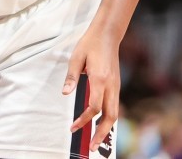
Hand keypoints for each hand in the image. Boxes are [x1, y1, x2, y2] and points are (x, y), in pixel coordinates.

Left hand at [63, 30, 120, 148]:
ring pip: (115, 113)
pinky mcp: (116, 85)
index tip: (73, 126)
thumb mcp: (76, 58)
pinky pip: (114, 106)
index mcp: (100, 79)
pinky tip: (101, 125)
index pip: (94, 107)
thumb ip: (71, 77)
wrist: (107, 34)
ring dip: (106, 129)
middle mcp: (111, 85)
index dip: (84, 120)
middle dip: (101, 134)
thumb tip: (65, 93)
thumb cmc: (90, 44)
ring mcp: (116, 86)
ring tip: (97, 141)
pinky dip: (109, 119)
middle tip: (92, 147)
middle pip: (110, 116)